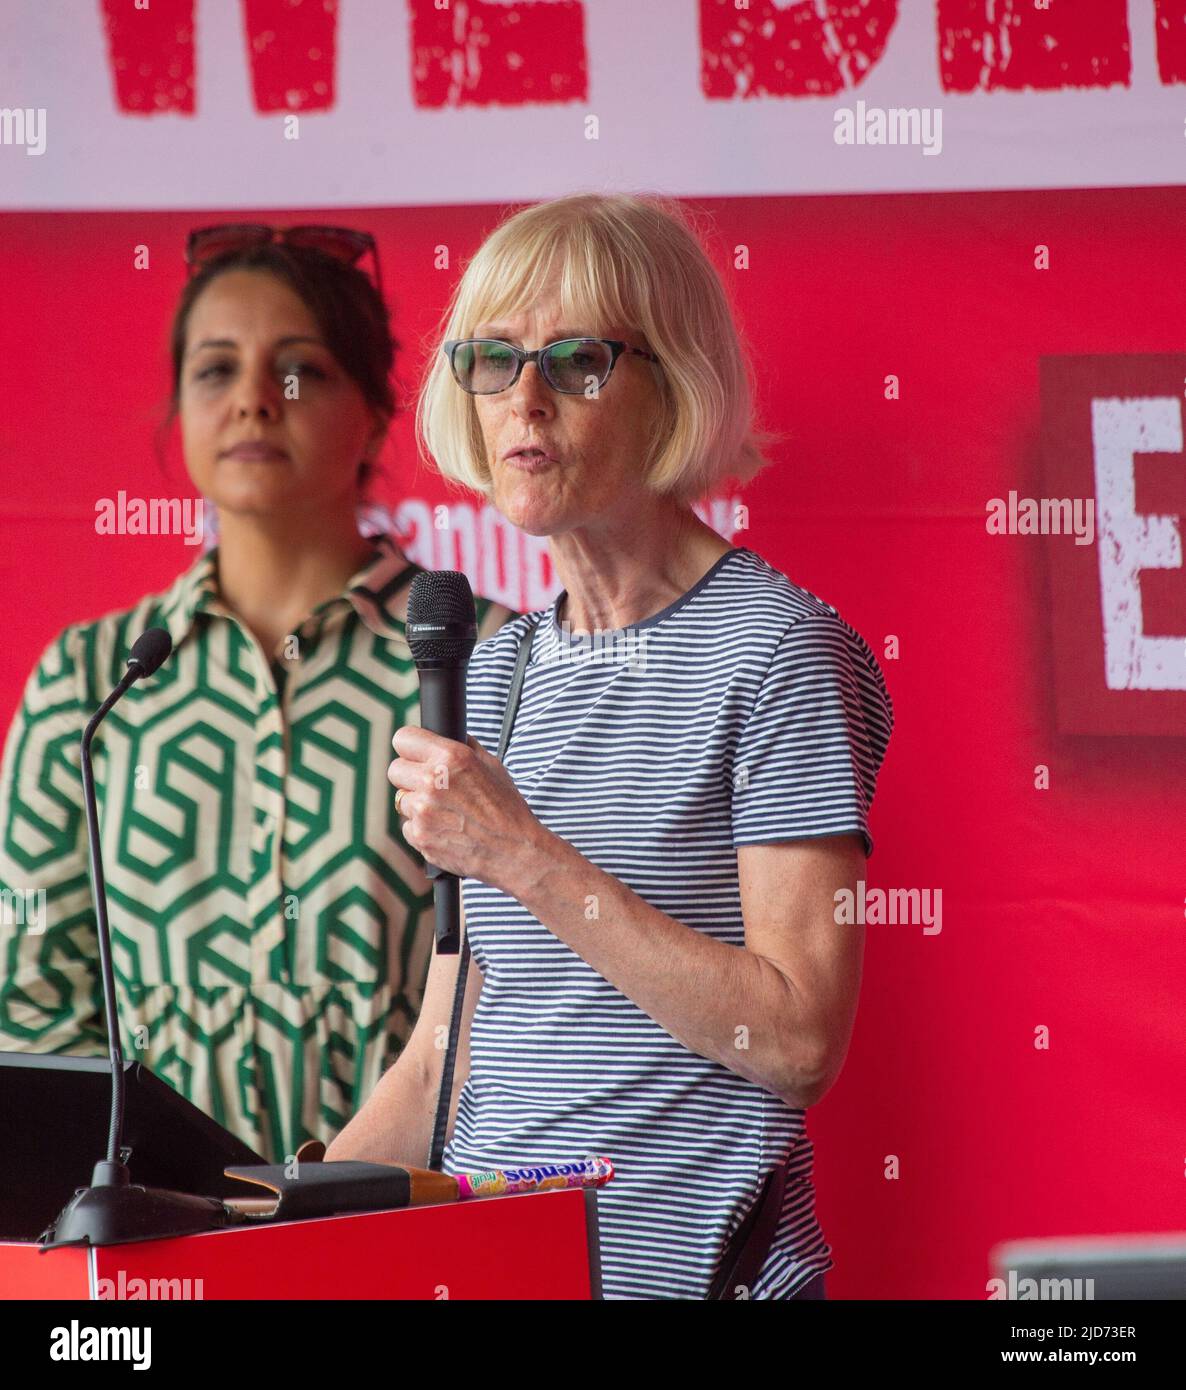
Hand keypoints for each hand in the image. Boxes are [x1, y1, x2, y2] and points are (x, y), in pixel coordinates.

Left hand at [388, 726, 548, 894]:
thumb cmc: (507, 808)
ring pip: (401, 799)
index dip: (409, 747)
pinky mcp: (419, 836)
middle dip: (410, 776)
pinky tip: (446, 829)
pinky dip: (422, 829)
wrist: (515, 851)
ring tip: (447, 812)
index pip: (403, 738)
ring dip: (417, 804)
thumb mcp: (491, 766)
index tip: (413, 754)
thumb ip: (464, 747)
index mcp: (450, 757)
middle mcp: (432, 781)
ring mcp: (423, 811)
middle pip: (395, 769)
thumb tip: (445, 736)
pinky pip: (408, 826)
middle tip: (430, 785)